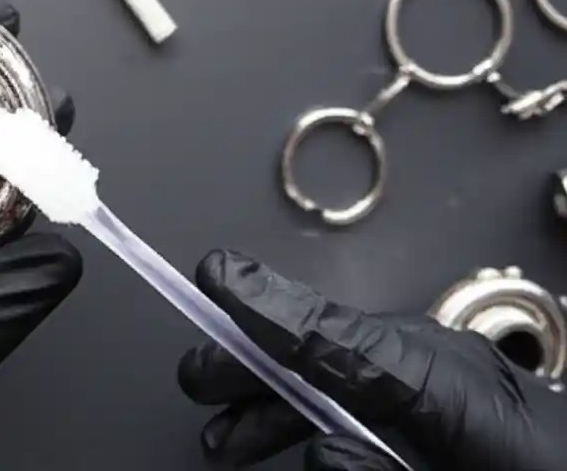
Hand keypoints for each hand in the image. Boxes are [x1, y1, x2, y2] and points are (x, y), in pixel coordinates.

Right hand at [177, 250, 566, 469]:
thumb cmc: (539, 467)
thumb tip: (323, 449)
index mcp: (464, 393)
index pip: (348, 342)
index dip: (273, 309)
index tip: (220, 276)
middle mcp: (450, 372)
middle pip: (323, 351)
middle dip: (250, 361)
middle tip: (196, 376)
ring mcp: (446, 381)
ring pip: (331, 375)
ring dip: (270, 402)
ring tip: (221, 436)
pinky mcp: (445, 399)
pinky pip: (356, 391)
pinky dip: (307, 411)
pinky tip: (275, 434)